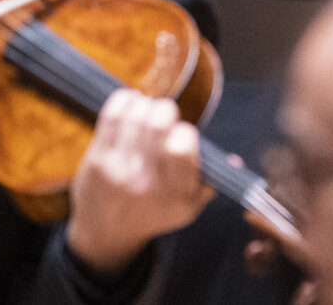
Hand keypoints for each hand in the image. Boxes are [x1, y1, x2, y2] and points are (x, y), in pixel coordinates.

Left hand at [66, 88, 210, 279]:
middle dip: (165, 110)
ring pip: (137, 114)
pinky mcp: (97, 159)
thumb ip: (210, 182)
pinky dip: (125, 100)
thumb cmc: (152, 212)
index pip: (184, 146)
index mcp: (175, 195)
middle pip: (159, 122)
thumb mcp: (187, 208)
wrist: (105, 232)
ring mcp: (119, 170)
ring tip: (146, 111)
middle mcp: (147, 183)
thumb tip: (234, 160)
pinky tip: (130, 104)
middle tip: (162, 117)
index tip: (179, 134)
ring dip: (145, 104)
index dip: (184, 132)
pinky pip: (113, 115)